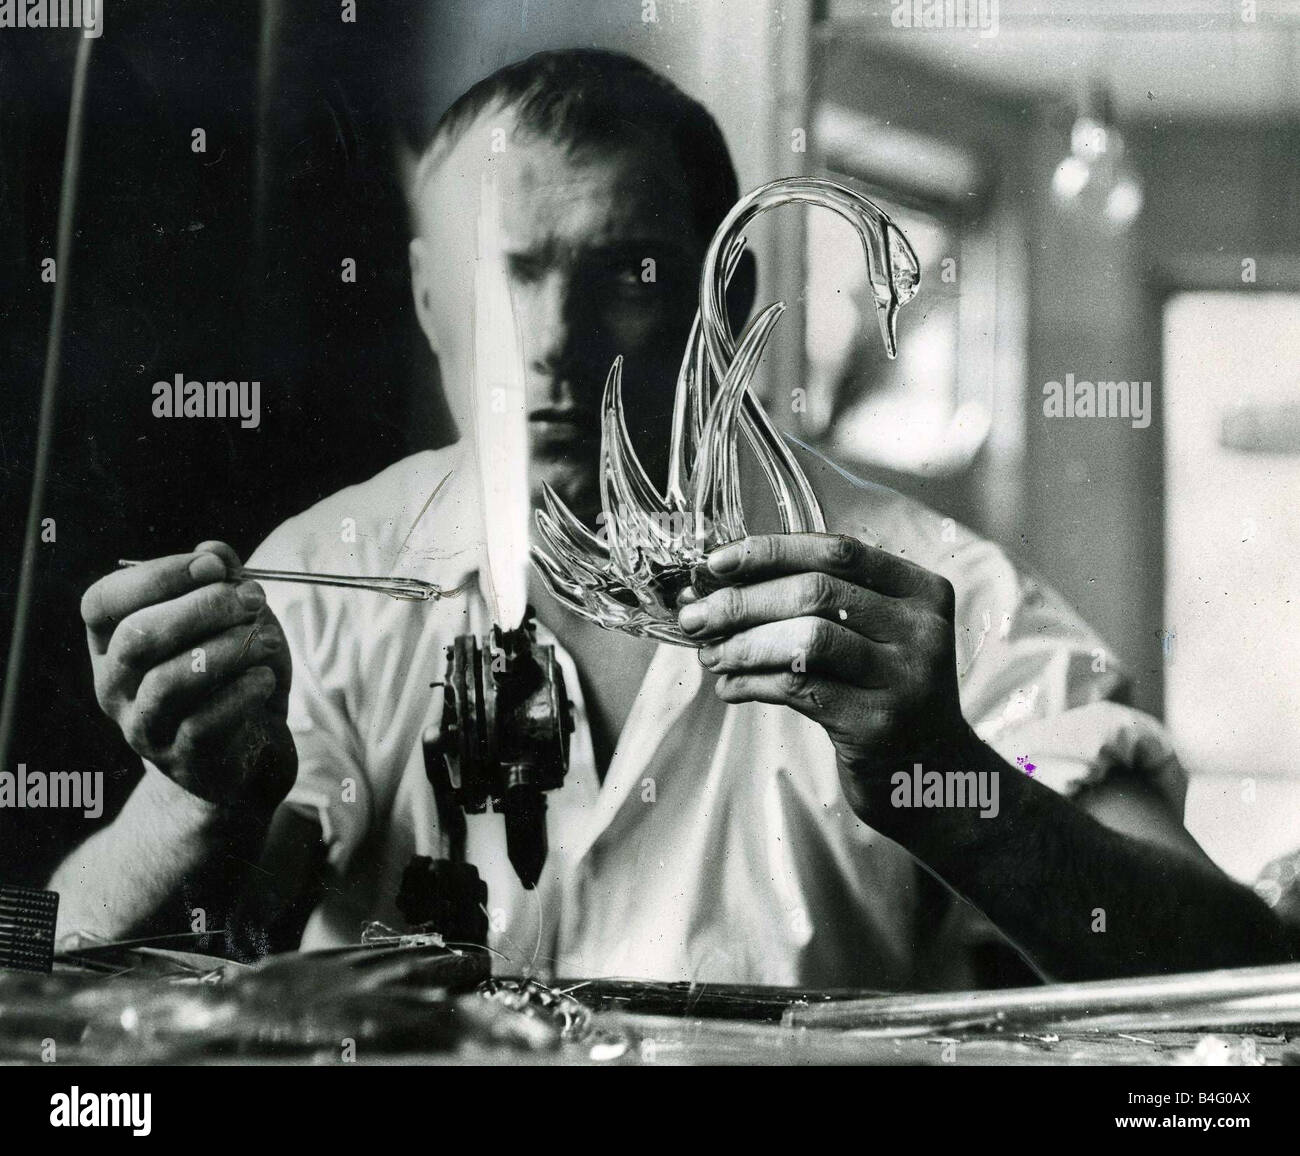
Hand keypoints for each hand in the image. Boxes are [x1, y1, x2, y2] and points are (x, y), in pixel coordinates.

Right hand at [81, 541, 295, 813]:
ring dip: (227, 650)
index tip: (213, 566)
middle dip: (202, 608)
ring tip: (268, 640)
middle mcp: (115, 687)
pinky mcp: (184, 760)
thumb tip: (213, 551)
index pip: (103, 603)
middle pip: (137, 637)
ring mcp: (145, 728)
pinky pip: (203, 723)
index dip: (156, 576)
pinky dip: (241, 693)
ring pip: (168, 681)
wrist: (248, 754)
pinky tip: (264, 678)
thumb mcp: (231, 623)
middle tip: (253, 598)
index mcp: (113, 645)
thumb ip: (221, 584)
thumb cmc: (233, 675)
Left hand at [678, 532, 967, 819]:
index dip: (770, 552)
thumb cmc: (884, 691)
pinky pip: (799, 689)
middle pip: (816, 593)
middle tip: (695, 616)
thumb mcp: (873, 635)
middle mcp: (920, 629)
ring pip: (806, 640)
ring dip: (743, 645)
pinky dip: (752, 683)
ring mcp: (904, 678)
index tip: (715, 563)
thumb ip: (819, 602)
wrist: (931, 772)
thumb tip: (719, 582)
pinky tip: (729, 687)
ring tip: (709, 655)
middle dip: (742, 601)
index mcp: (920, 591)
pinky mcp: (877, 724)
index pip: (837, 552)